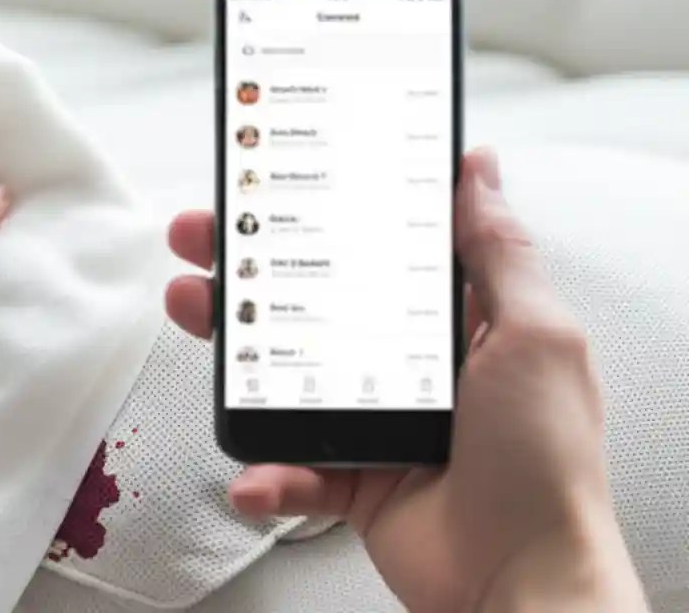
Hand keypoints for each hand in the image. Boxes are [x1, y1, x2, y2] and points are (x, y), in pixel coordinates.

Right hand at [165, 148, 645, 611]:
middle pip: (312, 303)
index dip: (322, 215)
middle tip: (205, 239)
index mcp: (452, 325)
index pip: (374, 251)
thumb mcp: (535, 337)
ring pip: (283, 375)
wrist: (518, 584)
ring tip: (196, 316)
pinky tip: (258, 471)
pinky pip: (290, 467)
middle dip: (252, 269)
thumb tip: (479, 171)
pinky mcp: (349, 479)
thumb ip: (499, 254)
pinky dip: (267, 472)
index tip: (276, 185)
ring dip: (231, 350)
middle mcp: (406, 367)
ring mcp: (372, 421)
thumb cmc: (545, 464)